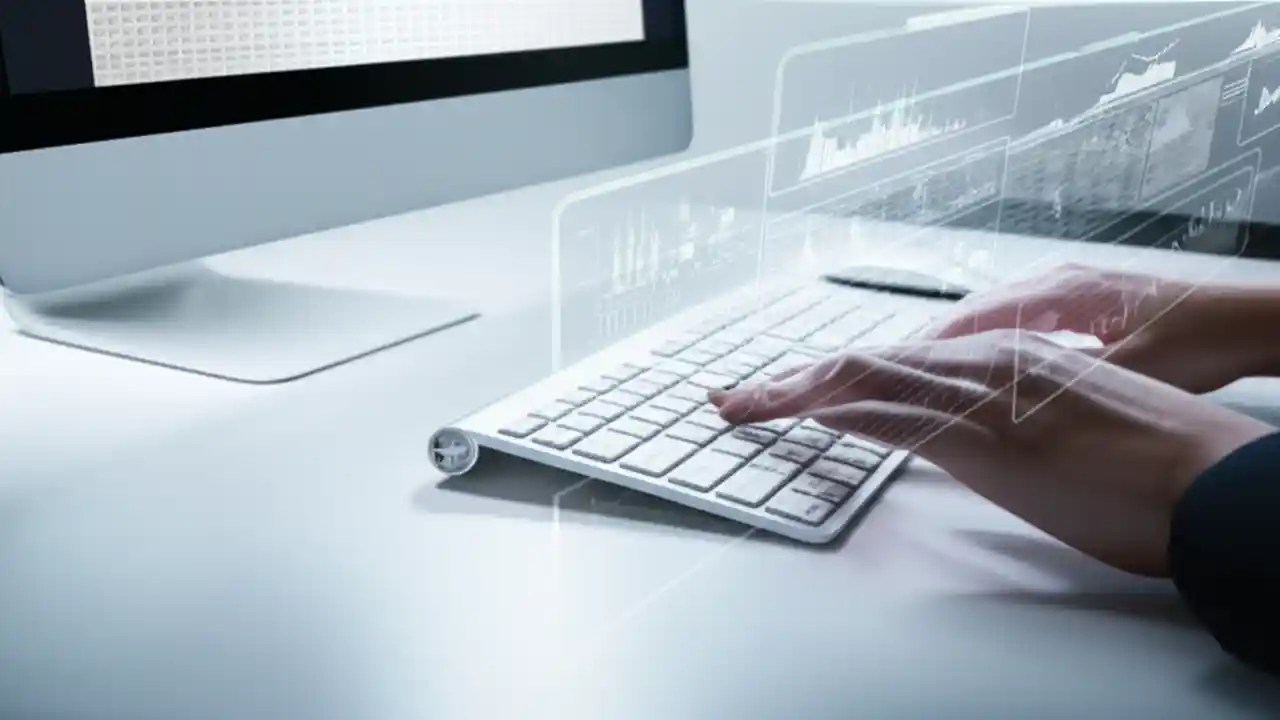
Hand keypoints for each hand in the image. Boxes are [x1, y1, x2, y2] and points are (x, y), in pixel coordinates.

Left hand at [709, 331, 1273, 575]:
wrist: (1207, 479)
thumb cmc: (1156, 464)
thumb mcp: (1073, 430)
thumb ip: (1019, 425)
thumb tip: (989, 441)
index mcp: (1010, 358)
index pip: (899, 359)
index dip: (836, 372)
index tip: (792, 386)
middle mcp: (987, 363)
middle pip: (864, 361)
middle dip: (793, 379)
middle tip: (737, 394)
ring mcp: (982, 396)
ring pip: (862, 379)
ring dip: (793, 394)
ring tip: (741, 406)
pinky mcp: (982, 439)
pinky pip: (890, 417)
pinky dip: (834, 414)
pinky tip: (798, 417)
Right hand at [925, 263, 1266, 392]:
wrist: (1248, 323)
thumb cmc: (1194, 342)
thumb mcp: (1123, 372)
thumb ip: (1061, 383)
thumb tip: (1003, 401)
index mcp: (1057, 293)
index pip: (971, 317)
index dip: (926, 345)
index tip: (889, 368)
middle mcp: (1057, 282)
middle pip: (975, 313)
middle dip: (933, 345)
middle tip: (892, 375)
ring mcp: (1072, 290)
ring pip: (998, 317)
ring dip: (962, 345)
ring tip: (926, 374)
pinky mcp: (1088, 304)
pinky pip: (1023, 321)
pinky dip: (994, 343)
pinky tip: (988, 366)